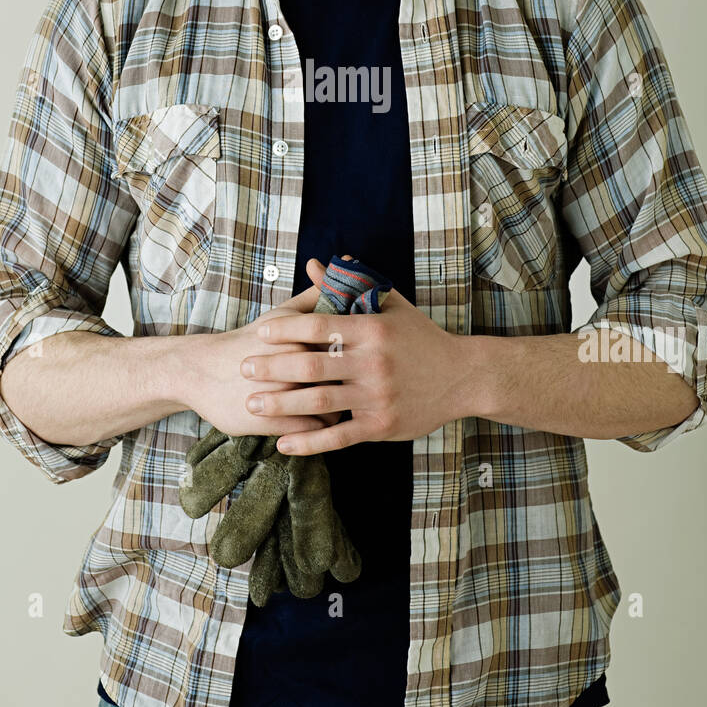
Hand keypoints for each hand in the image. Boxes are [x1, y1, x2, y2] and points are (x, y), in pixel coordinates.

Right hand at [181, 274, 342, 437]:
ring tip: (334, 406)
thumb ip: (314, 298)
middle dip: (351, 387)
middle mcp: (293, 364)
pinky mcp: (270, 421)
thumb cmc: (248, 341)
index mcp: (301, 336)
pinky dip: (318, 429)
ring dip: (338, 410)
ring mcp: (282, 395)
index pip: (348, 351)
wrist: (200, 369)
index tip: (356, 364)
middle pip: (344, 382)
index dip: (357, 359)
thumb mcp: (280, 316)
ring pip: (332, 409)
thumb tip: (342, 270)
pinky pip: (311, 431)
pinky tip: (314, 421)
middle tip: (351, 388)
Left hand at [239, 257, 474, 453]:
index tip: (260, 333)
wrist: (462, 377)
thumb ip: (350, 287)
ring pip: (319, 402)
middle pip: (311, 364)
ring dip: (281, 405)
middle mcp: (373, 363)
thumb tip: (316, 263)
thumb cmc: (421, 338)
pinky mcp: (381, 426)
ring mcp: (376, 397)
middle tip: (243, 368)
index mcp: (372, 330)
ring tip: (252, 404)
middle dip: (272, 367)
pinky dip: (308, 442)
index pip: (320, 326)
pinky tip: (283, 443)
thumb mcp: (389, 306)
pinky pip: (337, 437)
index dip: (286, 329)